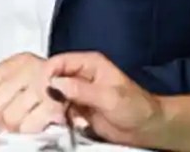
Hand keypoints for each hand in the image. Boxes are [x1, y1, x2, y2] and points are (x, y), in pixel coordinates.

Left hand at [0, 52, 62, 132]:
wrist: (84, 90)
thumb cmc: (49, 87)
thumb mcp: (17, 79)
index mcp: (20, 61)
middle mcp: (31, 69)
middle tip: (6, 122)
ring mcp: (44, 86)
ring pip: (9, 118)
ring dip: (14, 127)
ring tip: (22, 122)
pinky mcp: (55, 104)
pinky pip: (27, 126)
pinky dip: (28, 130)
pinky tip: (33, 124)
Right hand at [43, 52, 165, 146]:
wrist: (144, 127)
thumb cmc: (136, 107)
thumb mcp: (110, 97)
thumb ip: (83, 90)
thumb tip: (57, 84)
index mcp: (91, 63)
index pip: (59, 62)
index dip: (47, 75)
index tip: (45, 91)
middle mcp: (82, 75)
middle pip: (52, 78)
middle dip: (48, 93)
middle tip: (53, 108)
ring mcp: (78, 92)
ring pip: (53, 96)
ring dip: (52, 107)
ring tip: (60, 117)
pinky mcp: (77, 108)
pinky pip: (58, 110)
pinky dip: (58, 117)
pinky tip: (65, 123)